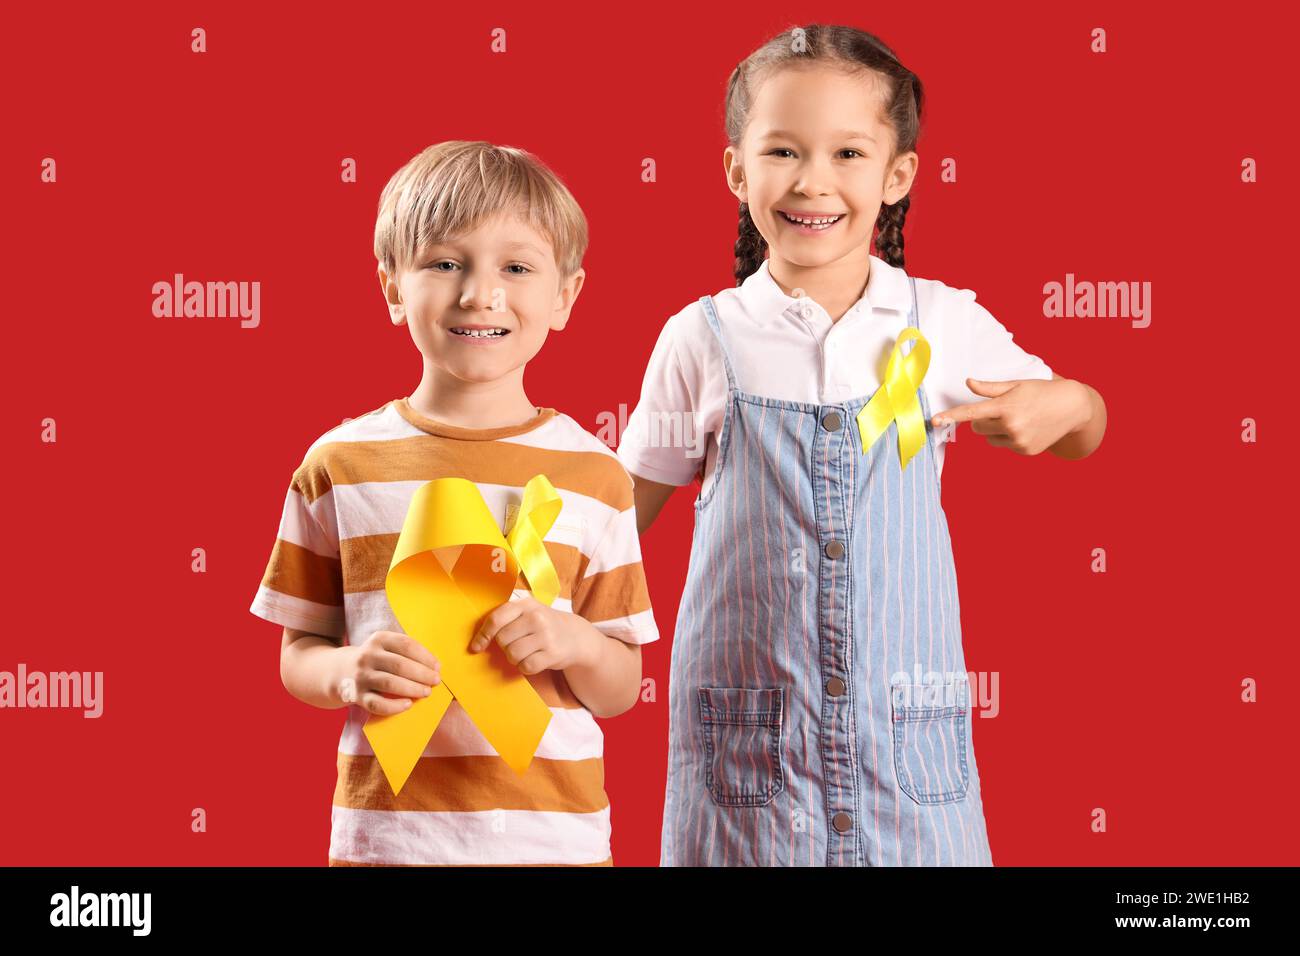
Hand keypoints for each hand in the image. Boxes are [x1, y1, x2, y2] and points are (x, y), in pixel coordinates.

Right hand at [338, 630, 440, 715]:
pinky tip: (408, 705)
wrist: (338, 671)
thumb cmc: (374, 660)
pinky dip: (394, 706)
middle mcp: (367, 656)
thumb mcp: (385, 647)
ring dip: (412, 689)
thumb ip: (405, 652)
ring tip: (426, 692)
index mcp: (379, 639)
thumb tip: (434, 667)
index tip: (437, 667)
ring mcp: (360, 676)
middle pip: (400, 665)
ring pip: (389, 683)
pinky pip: (377, 703)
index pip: (406, 645)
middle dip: (422, 674)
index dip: (425, 656)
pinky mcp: (356, 695)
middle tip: (435, 681)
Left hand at [469, 595, 595, 674]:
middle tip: (517, 643)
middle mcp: (537, 617)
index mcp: (526, 604)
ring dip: (515, 658)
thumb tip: (475, 643)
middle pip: (502, 640)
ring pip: (513, 654)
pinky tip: (535, 659)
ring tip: (526, 652)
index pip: (496, 619)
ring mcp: (546, 635)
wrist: (575, 636)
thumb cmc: (543, 625)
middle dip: (505, 646)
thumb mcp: (527, 612)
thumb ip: (504, 618)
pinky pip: (526, 666)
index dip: (483, 635)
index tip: (477, 646)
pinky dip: (526, 667)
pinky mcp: (553, 653)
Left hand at [932, 376, 1089, 455]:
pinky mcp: (1025, 451)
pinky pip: (1003, 446)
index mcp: (1006, 407)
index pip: (971, 413)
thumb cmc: (1041, 392)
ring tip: (1018, 419)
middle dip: (983, 419)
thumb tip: (968, 382)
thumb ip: (990, 388)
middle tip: (1003, 410)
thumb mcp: (1016, 385)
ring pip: (988, 439)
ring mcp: (1019, 441)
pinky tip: (1026, 428)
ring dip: (996, 430)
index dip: (951, 416)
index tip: (934, 421)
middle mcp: (1011, 426)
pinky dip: (1008, 438)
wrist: (1072, 407)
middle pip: (977, 428)